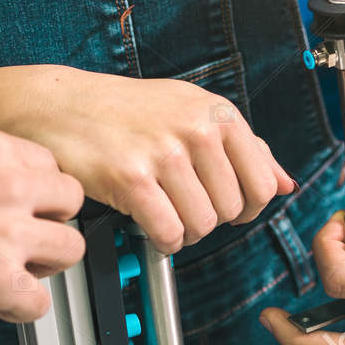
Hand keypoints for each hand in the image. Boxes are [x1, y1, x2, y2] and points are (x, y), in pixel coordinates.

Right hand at [0, 65, 294, 253]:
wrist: (57, 105)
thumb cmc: (124, 111)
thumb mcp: (192, 113)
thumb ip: (246, 148)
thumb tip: (286, 183)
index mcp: (216, 113)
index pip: (262, 186)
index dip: (245, 209)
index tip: (224, 207)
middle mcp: (195, 129)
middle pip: (231, 211)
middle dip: (208, 220)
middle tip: (180, 205)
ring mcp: (163, 152)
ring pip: (202, 225)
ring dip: (183, 231)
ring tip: (162, 212)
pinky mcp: (131, 177)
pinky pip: (168, 232)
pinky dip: (161, 239)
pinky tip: (147, 223)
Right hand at [0, 131, 85, 323]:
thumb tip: (8, 189)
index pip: (51, 167)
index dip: (38, 194)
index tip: (21, 209)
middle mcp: (9, 186)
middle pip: (72, 202)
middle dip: (51, 223)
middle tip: (23, 240)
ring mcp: (9, 234)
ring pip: (70, 249)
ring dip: (44, 265)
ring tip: (10, 270)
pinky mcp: (1, 281)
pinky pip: (42, 302)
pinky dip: (20, 308)